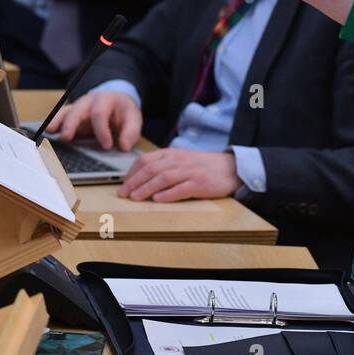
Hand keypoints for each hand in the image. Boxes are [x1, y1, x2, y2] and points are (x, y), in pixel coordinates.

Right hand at [46, 90, 141, 150]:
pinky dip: (54, 123)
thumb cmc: (124, 112)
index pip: (100, 113)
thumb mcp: (133, 119)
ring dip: (58, 122)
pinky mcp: (72, 114)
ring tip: (50, 132)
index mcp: (106, 100)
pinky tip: (49, 132)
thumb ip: (130, 133)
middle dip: (71, 124)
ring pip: (66, 111)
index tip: (107, 146)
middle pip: (77, 110)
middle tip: (66, 137)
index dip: (102, 130)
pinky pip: (61, 117)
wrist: (119, 102)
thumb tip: (123, 146)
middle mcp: (90, 100)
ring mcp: (79, 106)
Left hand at [117, 149, 241, 201]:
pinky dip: (168, 194)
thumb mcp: (181, 160)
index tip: (123, 184)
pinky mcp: (200, 183)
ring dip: (146, 188)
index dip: (131, 172)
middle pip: (151, 169)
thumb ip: (163, 166)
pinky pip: (181, 188)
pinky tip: (158, 200)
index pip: (145, 160)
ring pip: (163, 178)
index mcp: (172, 154)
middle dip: (134, 182)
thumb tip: (140, 178)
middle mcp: (179, 161)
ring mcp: (190, 172)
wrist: (230, 168)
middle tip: (123, 194)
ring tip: (135, 198)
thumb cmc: (203, 167)